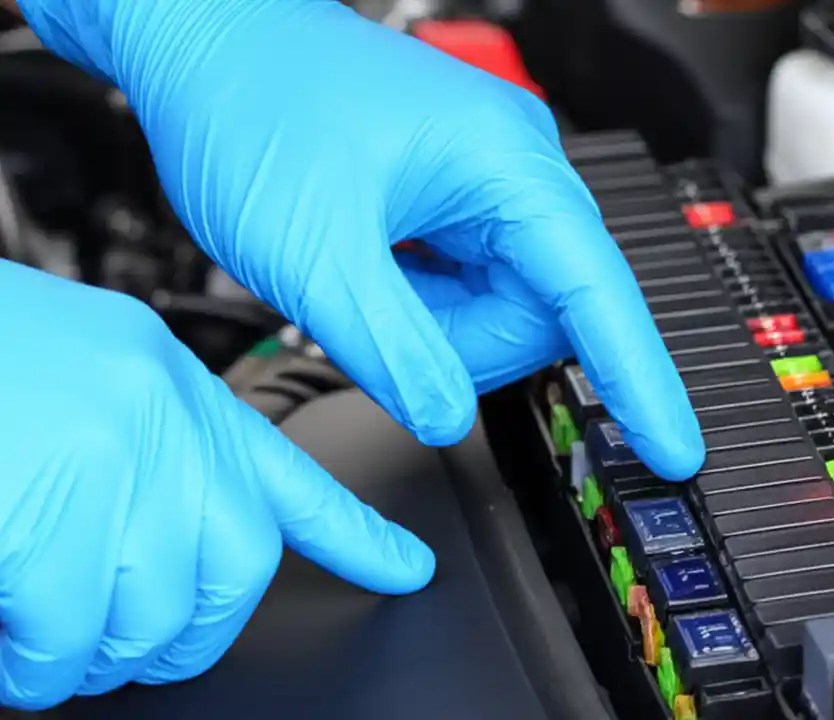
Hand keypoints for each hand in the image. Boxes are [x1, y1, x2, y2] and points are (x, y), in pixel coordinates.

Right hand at [0, 260, 435, 709]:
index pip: (288, 472)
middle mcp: (157, 412)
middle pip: (235, 570)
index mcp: (165, 386)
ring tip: (38, 648)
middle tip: (120, 655)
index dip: (356, 534)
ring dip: (90, 658)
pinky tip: (5, 644)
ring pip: (150, 613)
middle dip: (180, 638)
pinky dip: (29, 663)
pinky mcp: (50, 501)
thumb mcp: (74, 400)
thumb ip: (136, 466)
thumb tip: (158, 569)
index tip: (407, 570)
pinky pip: (62, 630)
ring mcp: (109, 453)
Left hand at [16, 0, 705, 478]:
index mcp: (508, 167)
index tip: (675, 448)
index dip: (641, 382)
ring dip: (431, 324)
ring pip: (500, 308)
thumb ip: (393, 352)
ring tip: (359, 275)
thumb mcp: (313, 254)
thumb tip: (448, 418)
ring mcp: (489, 185)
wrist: (204, 41)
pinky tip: (370, 266)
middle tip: (379, 321)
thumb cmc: (254, 103)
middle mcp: (516, 172)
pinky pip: (468, 284)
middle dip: (463, 345)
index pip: (599, 295)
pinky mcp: (459, 200)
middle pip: (541, 314)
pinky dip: (418, 302)